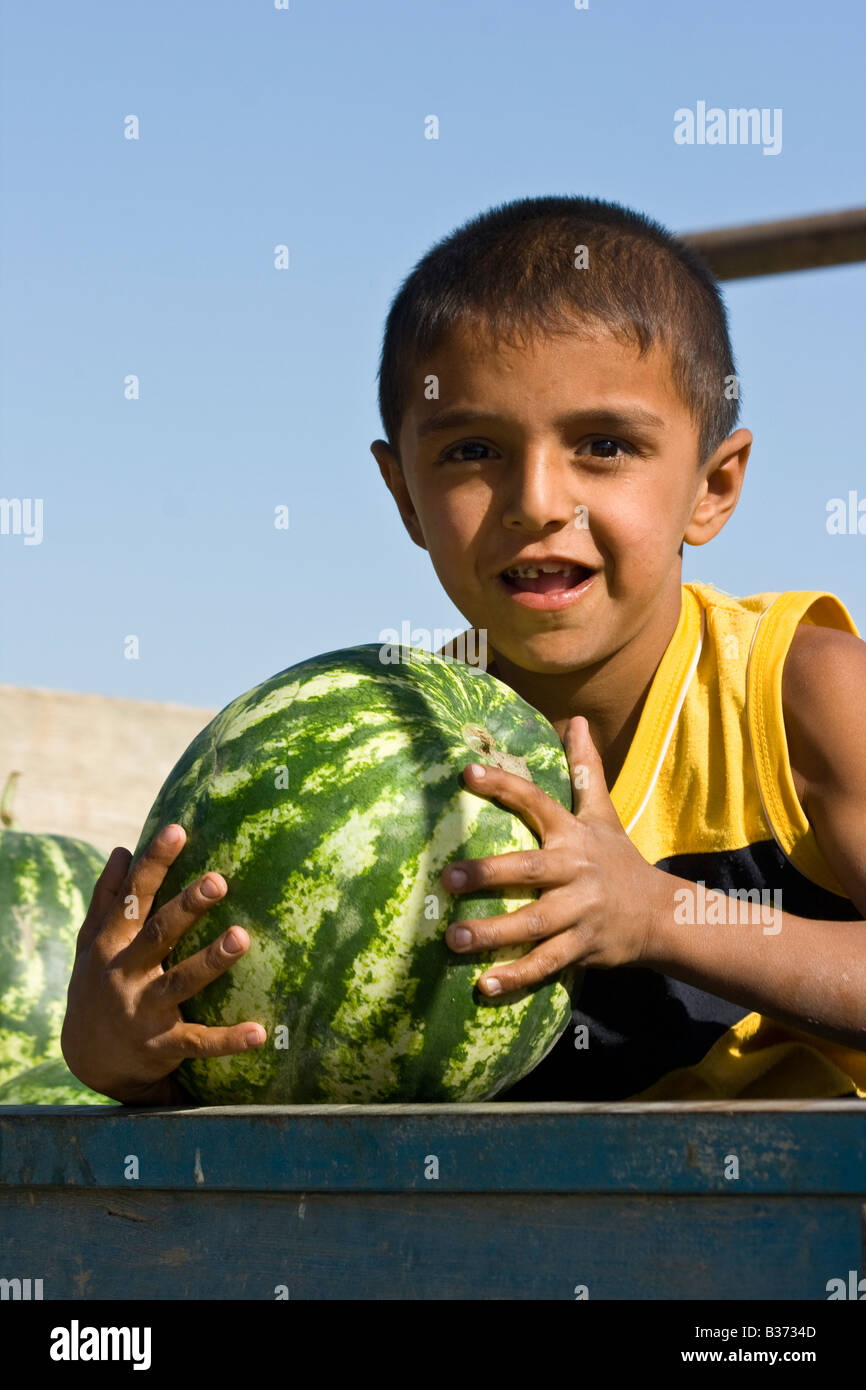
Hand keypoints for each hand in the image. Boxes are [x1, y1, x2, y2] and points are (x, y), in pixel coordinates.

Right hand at [61, 824, 266, 1104]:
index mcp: (110, 944)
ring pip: (181, 983)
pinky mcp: (163, 1044)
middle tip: (219, 880)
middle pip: (159, 935)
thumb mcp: (92, 944)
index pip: (133, 897)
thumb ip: (106, 899)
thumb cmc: (97, 987)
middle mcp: (124, 974)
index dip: (153, 864)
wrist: (88, 1061)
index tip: (177, 831)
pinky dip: (229, 1039)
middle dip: (187, 907)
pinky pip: (200, 1042)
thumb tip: (122, 849)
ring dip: (211, 961)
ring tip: (242, 937)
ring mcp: (143, 1011)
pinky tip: (260, 1031)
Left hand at [441, 716, 661, 994]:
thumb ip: (585, 769)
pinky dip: (515, 977)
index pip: (536, 802)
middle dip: (487, 874)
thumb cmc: (619, 860)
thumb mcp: (603, 814)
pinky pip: (545, 963)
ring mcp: (579, 912)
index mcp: (574, 835)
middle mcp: (575, 870)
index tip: (466, 774)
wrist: (662, 915)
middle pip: (528, 869)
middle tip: (446, 879)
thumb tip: (578, 718)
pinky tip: (483, 987)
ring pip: (533, 923)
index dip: (503, 786)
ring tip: (451, 940)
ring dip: (492, 934)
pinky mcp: (582, 948)